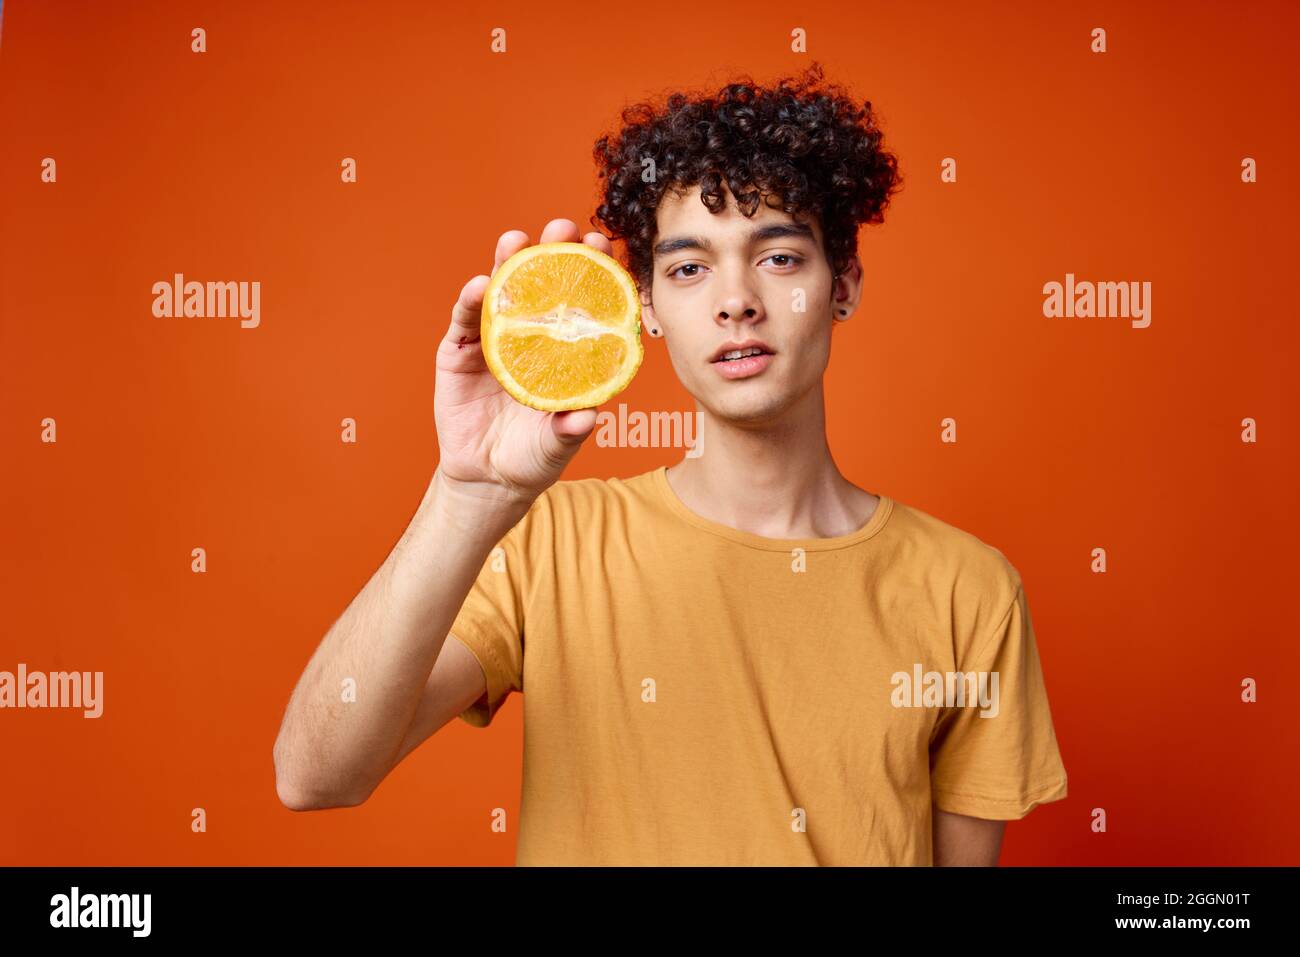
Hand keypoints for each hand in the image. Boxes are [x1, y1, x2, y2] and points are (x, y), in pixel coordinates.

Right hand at [433, 219, 609, 508]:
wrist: (487, 479)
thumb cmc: (533, 457)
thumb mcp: (558, 445)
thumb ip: (571, 430)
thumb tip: (590, 416)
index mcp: (563, 349)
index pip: (581, 301)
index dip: (593, 271)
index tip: (603, 245)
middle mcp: (530, 336)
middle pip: (543, 284)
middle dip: (552, 251)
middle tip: (563, 228)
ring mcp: (494, 339)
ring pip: (502, 292)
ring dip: (509, 262)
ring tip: (516, 241)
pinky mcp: (459, 351)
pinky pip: (465, 320)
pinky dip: (470, 300)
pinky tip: (480, 285)